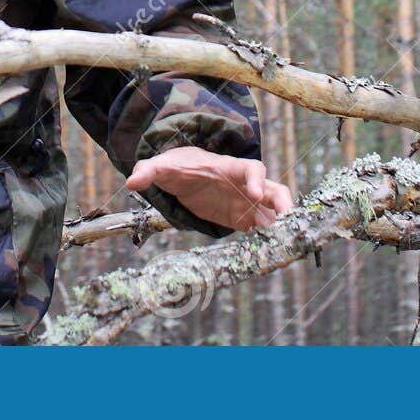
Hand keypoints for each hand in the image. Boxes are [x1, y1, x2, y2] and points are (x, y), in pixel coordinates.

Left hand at [125, 145, 293, 232]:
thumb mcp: (163, 165)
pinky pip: (262, 228)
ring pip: (274, 211)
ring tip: (287, 243)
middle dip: (283, 203)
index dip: (256, 178)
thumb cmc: (178, 166)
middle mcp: (244, 185)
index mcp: (229, 168)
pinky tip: (272, 253)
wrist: (184, 175)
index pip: (251, 168)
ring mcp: (247, 203)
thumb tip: (131, 181)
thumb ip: (149, 171)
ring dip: (282, 225)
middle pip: (274, 190)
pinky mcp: (243, 219)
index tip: (255, 191)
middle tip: (287, 221)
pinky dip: (270, 239)